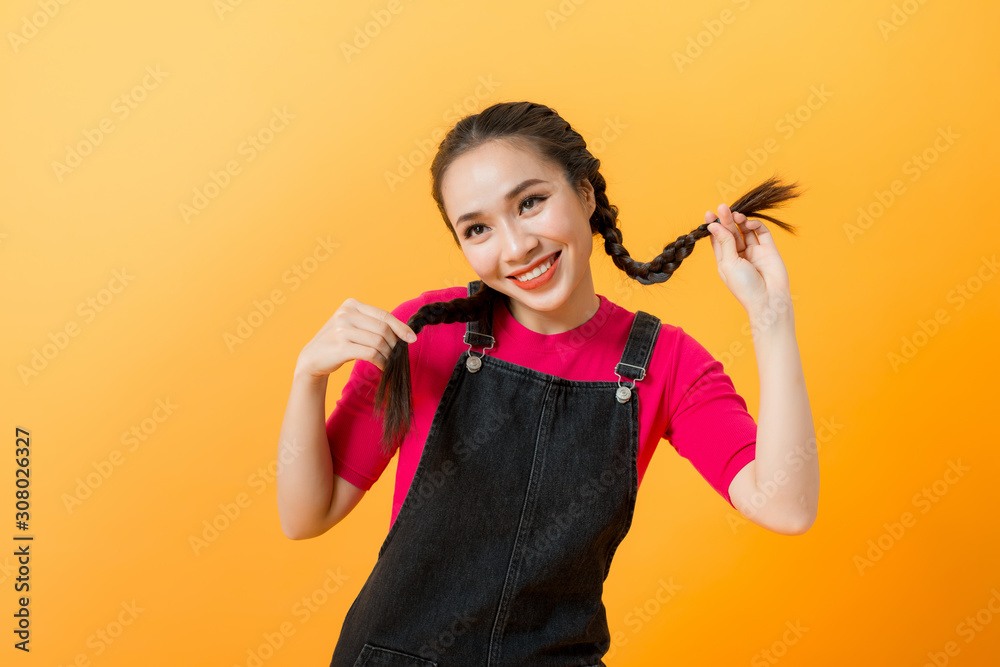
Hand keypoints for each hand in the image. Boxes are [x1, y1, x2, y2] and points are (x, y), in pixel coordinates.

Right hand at [296, 297, 417, 379]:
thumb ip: (373, 324)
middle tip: (397, 355)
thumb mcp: (353, 326)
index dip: (400, 327)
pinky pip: (371, 353)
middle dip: (394, 344)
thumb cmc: (338, 342)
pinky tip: (382, 366)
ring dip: (388, 354)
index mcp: (351, 305)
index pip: (383, 315)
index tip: (412, 338)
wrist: (312, 358)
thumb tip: (404, 332)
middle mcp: (345, 314)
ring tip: (388, 362)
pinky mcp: (341, 346)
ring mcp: (342, 330)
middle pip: (383, 329)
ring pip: (379, 341)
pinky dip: (381, 361)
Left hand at [705, 203, 791, 314]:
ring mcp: (754, 251)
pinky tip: (748, 223)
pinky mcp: (768, 249)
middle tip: (722, 207)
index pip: (718, 239)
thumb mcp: (729, 263)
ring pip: (745, 231)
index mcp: (726, 261)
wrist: (768, 299)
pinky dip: (754, 225)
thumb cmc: (745, 286)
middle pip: (730, 232)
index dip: (714, 227)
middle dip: (725, 220)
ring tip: (735, 214)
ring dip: (739, 221)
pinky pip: (761, 233)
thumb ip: (724, 242)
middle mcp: (739, 255)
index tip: (708, 214)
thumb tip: (714, 225)